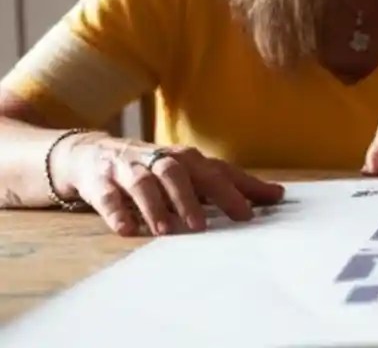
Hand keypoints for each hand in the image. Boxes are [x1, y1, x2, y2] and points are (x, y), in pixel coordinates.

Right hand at [49, 133, 284, 236]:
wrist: (93, 153)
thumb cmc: (158, 168)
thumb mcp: (195, 173)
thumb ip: (233, 185)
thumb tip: (278, 195)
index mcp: (188, 159)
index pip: (214, 172)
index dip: (231, 191)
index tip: (250, 214)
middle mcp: (160, 160)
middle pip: (178, 173)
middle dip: (191, 198)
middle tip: (202, 226)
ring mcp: (129, 169)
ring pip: (143, 183)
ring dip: (155, 206)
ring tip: (166, 230)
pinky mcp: (100, 182)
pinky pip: (107, 196)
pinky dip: (117, 212)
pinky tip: (126, 229)